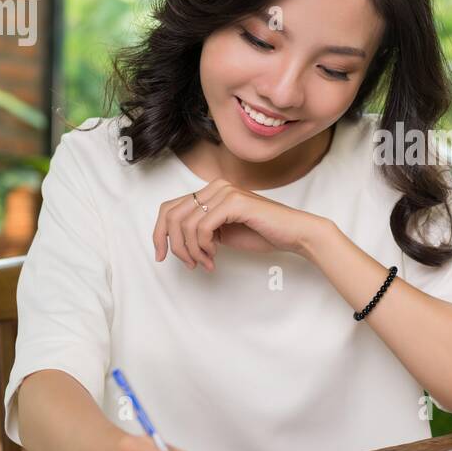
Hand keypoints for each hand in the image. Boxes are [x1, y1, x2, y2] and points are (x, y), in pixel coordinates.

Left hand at [153, 179, 327, 270]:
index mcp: (210, 191)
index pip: (169, 208)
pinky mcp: (234, 202)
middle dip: (174, 245)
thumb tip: (174, 241)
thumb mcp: (221, 231)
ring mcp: (224, 192)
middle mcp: (215, 187)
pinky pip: (202, 227)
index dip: (158, 233)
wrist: (292, 233)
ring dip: (192, 251)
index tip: (162, 256)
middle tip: (188, 263)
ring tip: (206, 262)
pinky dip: (203, 247)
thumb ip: (201, 229)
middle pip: (171, 215)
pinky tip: (214, 256)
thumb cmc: (262, 233)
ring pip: (185, 224)